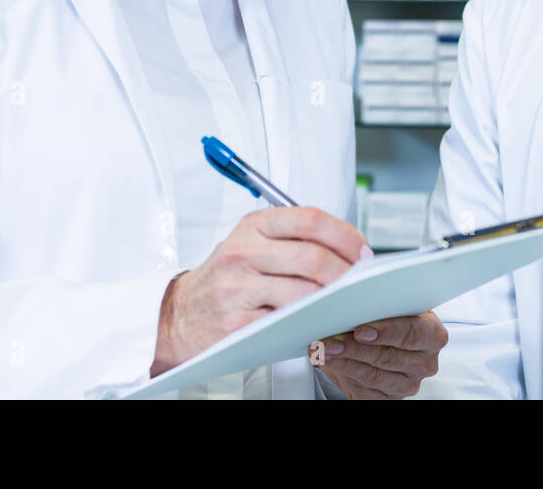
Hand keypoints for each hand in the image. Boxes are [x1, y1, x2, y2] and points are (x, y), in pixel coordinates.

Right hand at [151, 207, 369, 375]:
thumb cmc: (225, 277)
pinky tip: (321, 322)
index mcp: (253, 226)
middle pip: (312, 258)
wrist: (180, 313)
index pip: (308, 219)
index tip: (362, 250)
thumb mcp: (252, 241)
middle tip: (361, 283)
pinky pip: (287, 323)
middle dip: (347, 273)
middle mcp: (243, 253)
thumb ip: (294, 238)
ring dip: (334, 301)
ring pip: (304, 293)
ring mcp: (238, 288)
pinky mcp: (237, 323)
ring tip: (346, 303)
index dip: (344, 234)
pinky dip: (312, 324)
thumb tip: (349, 249)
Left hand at [315, 312, 448, 398]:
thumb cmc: (391, 316)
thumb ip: (381, 300)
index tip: (360, 330)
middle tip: (329, 341)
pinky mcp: (390, 398)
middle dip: (354, 348)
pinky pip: (364, 391)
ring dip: (343, 362)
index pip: (413, 333)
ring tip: (322, 351)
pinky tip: (329, 363)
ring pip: (372, 376)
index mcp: (433, 334)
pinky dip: (343, 375)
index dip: (386, 331)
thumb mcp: (393, 302)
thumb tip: (352, 296)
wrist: (389, 339)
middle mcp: (425, 363)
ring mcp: (408, 384)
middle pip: (388, 357)